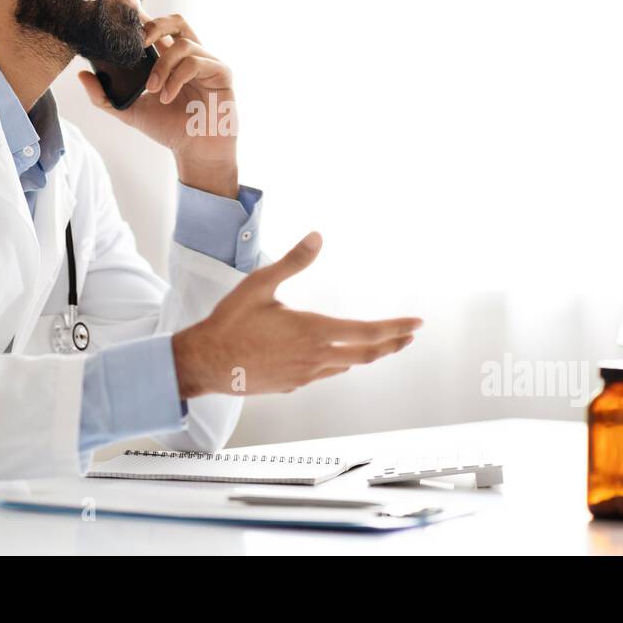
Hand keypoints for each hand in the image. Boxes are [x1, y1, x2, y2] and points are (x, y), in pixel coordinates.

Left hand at [77, 12, 238, 197]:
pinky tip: (167, 97)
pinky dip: (176, 78)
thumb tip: (82, 75)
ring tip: (152, 89)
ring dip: (162, 65)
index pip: (157, 27)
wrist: (195, 151)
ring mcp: (207, 61)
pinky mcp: (221, 72)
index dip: (141, 18)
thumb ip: (105, 97)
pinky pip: (196, 62)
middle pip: (175, 20)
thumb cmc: (169, 128)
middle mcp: (190, 55)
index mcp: (170, 58)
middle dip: (154, 25)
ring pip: (182, 43)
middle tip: (137, 42)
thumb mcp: (131, 111)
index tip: (122, 18)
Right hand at [171, 232, 423, 396]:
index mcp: (314, 331)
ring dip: (368, 355)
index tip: (417, 323)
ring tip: (380, 346)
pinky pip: (326, 373)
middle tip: (409, 336)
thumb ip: (293, 261)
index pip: (368, 332)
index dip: (396, 327)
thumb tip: (317, 237)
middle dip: (392, 344)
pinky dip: (340, 363)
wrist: (206, 362)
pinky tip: (336, 356)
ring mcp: (305, 375)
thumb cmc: (231, 322)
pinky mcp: (293, 385)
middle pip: (367, 354)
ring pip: (347, 366)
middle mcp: (316, 357)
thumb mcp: (261, 284)